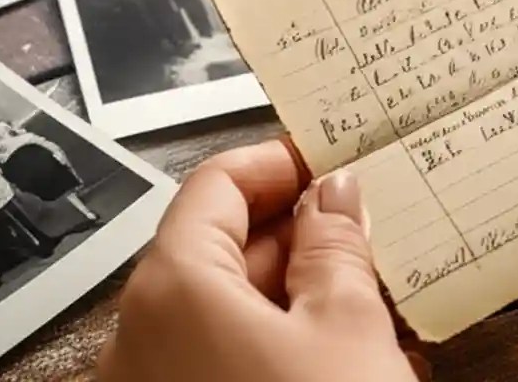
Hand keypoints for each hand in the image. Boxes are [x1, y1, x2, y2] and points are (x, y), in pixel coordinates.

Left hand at [99, 140, 424, 381]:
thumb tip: (334, 199)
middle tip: (368, 224)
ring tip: (376, 299)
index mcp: (171, 291)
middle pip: (219, 248)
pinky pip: (227, 357)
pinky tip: (347, 355)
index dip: (282, 163)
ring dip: (300, 294)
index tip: (332, 158)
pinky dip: (279, 345)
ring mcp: (155, 380)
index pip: (217, 184)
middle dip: (302, 234)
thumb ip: (338, 249)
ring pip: (229, 310)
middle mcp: (140, 337)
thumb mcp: (348, 328)